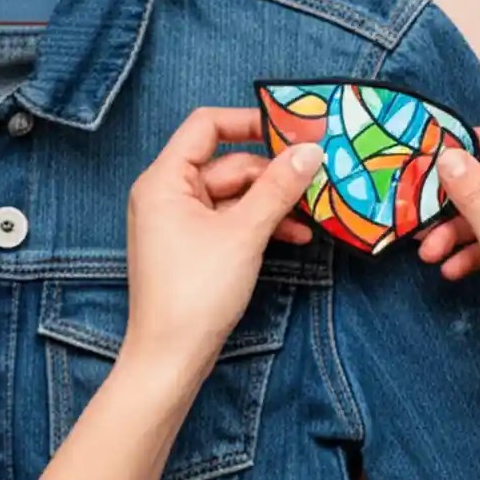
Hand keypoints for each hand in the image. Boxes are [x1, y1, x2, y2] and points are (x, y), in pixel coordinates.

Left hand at [124, 108, 323, 370]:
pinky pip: (230, 220)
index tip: (292, 131)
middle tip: (315, 178)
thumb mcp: (245, 233)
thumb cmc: (195, 293)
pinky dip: (259, 223)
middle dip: (271, 173)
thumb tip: (311, 151)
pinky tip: (294, 235)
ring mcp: (178, 222)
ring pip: (234, 195)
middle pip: (227, 162)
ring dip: (272, 202)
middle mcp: (166, 194)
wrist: (170, 358)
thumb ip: (278, 188)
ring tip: (311, 214)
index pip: (206, 126)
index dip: (249, 122)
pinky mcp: (192, 247)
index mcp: (164, 180)